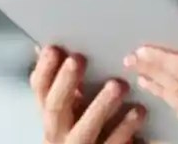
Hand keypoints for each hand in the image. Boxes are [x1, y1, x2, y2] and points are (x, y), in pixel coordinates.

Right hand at [30, 45, 147, 143]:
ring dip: (100, 105)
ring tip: (117, 85)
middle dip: (65, 82)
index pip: (40, 89)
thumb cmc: (83, 129)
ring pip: (84, 129)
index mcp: (51, 114)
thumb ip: (64, 80)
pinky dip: (125, 128)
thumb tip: (48, 45)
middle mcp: (58, 132)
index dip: (44, 69)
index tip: (53, 48)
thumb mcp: (70, 107)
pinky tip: (138, 110)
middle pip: (55, 107)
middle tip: (78, 59)